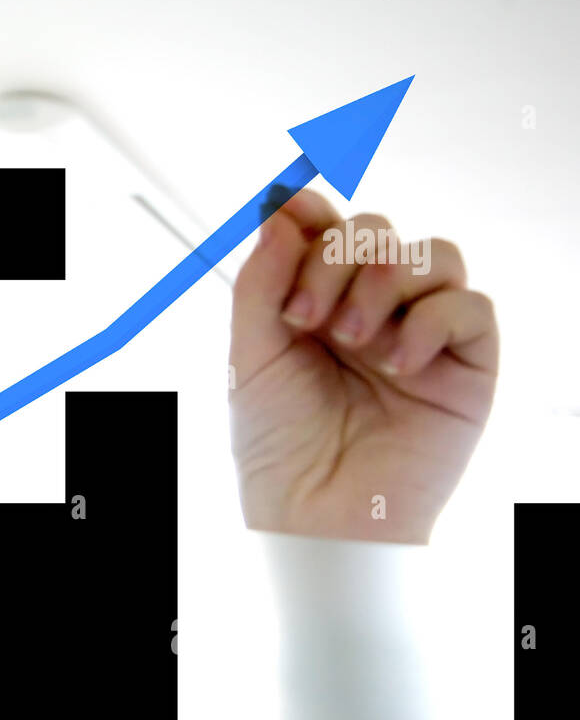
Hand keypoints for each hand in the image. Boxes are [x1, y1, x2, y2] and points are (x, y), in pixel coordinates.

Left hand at [227, 190, 497, 543]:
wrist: (316, 512)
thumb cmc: (279, 444)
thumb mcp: (249, 355)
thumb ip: (261, 280)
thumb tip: (281, 207)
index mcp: (316, 299)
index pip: (326, 227)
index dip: (311, 211)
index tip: (287, 216)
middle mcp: (370, 308)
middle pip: (377, 230)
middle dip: (337, 258)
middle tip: (305, 318)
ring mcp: (421, 332)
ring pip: (432, 255)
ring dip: (384, 284)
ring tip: (352, 342)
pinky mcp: (466, 365)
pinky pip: (471, 307)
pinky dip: (432, 321)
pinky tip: (396, 365)